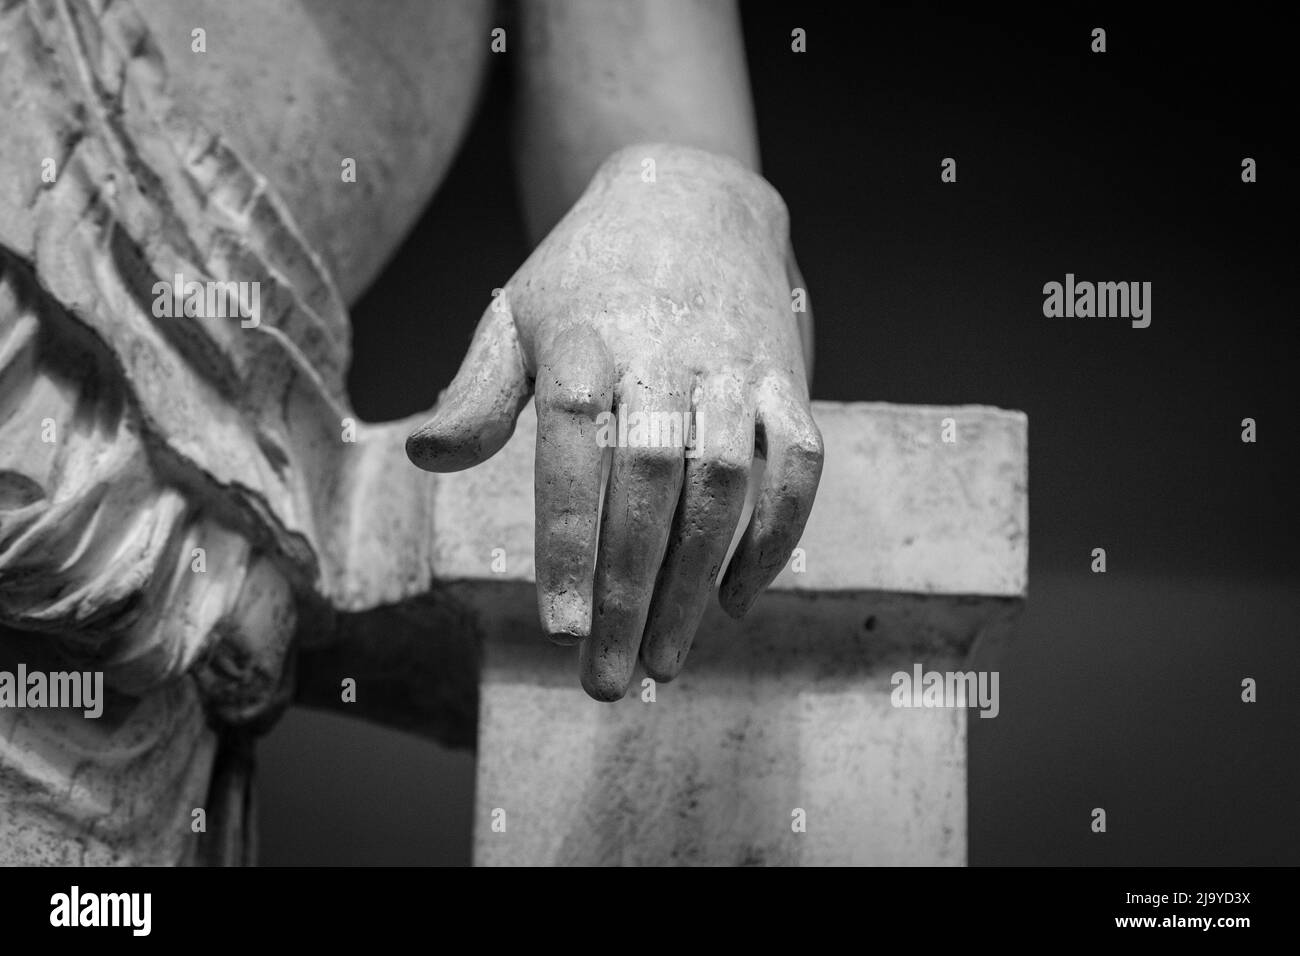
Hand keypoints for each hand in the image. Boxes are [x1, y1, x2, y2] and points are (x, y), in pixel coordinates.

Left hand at [406, 144, 822, 699]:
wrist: (693, 201)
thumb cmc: (587, 279)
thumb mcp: (518, 317)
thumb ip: (477, 392)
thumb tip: (428, 457)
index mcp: (586, 338)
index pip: (574, 443)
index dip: (568, 536)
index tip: (560, 626)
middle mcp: (665, 351)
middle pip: (652, 479)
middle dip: (632, 588)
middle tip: (610, 677)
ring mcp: (733, 365)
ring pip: (726, 480)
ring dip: (698, 578)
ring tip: (667, 660)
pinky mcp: (785, 380)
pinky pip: (798, 463)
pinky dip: (776, 536)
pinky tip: (735, 600)